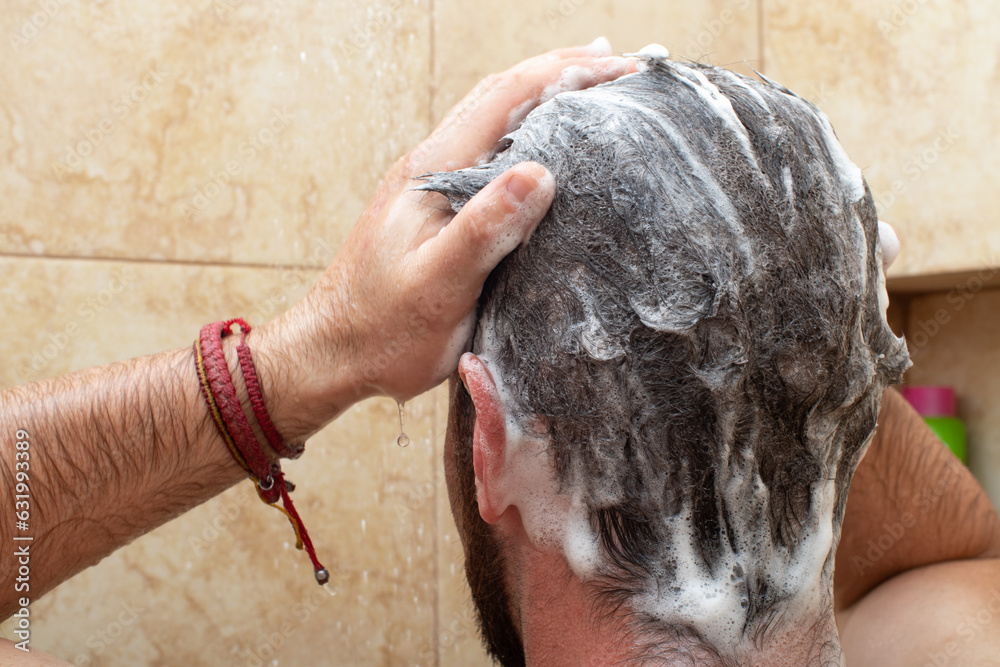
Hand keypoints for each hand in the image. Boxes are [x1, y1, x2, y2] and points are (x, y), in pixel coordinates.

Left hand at [261, 40, 636, 438]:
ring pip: (494, 122)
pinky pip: (489, 156)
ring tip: (591, 87)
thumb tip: (538, 173)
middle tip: (617, 64)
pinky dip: (527, 136)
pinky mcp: (437, 212)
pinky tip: (546, 149)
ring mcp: (433, 188)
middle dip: (561, 72)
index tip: (616, 66)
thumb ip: (482, 230)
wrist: (333, 352)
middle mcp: (432, 168)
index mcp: (433, 173)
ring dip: (544, 97)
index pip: (504, 99)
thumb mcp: (436, 286)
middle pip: (501, 97)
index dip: (563, 74)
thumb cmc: (382, 330)